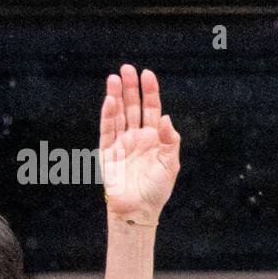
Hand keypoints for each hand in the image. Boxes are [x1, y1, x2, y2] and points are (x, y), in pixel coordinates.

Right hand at [99, 64, 180, 224]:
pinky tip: (110, 101)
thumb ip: (170, 140)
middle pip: (132, 106)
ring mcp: (121, 143)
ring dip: (116, 96)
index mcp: (153, 138)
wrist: (138, 210)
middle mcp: (136, 137)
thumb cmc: (156, 189)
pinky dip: (108, 115)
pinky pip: (107, 130)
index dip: (149, 92)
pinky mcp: (107, 152)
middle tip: (127, 68)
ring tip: (114, 78)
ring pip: (118, 114)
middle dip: (130, 87)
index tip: (147, 74)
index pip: (151, 109)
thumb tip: (165, 117)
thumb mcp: (170, 164)